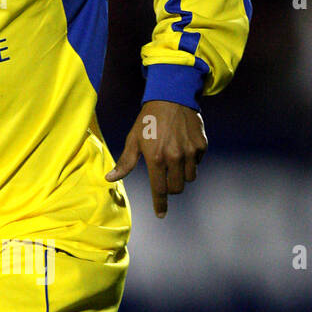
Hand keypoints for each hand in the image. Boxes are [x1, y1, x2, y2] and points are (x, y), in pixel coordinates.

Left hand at [106, 99, 207, 217]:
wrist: (172, 96)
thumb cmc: (148, 119)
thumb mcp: (133, 139)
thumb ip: (125, 162)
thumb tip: (109, 178)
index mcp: (156, 158)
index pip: (159, 190)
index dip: (160, 204)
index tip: (161, 214)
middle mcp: (175, 157)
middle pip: (177, 188)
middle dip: (170, 187)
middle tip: (165, 176)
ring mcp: (190, 151)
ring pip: (189, 178)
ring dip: (182, 175)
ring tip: (174, 160)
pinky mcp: (201, 145)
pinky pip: (198, 163)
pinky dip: (191, 161)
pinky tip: (183, 147)